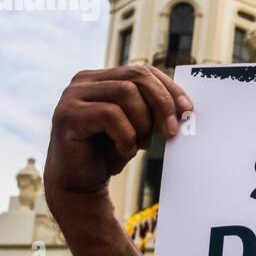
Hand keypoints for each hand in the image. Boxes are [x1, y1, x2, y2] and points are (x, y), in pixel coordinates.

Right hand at [44, 65, 193, 202]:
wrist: (80, 183)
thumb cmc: (109, 152)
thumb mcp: (138, 126)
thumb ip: (153, 109)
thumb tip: (185, 105)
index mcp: (101, 78)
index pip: (143, 71)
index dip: (169, 88)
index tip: (188, 109)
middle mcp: (84, 81)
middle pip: (136, 77)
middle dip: (161, 103)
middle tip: (171, 130)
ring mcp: (72, 96)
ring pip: (126, 93)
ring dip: (142, 123)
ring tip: (140, 145)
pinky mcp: (68, 115)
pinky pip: (111, 115)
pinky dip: (126, 136)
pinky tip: (125, 151)